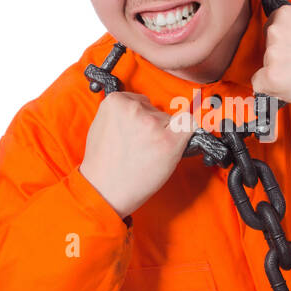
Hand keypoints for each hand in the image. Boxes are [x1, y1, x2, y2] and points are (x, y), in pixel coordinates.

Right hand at [79, 92, 194, 218]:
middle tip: (141, 146)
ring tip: (147, 154)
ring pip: (170, 120)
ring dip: (164, 135)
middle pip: (156, 109)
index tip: (139, 129)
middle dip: (152, 126)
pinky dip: (187, 133)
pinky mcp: (169, 141)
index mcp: (115, 102)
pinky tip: (175, 144)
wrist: (105, 191)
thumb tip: (140, 108)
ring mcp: (153, 124)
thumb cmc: (102, 164)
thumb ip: (120, 114)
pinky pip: (189, 127)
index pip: (140, 100)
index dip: (141, 117)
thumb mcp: (101, 126)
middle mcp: (135, 109)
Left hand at [250, 4, 290, 108]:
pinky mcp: (270, 76)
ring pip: (265, 67)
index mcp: (285, 14)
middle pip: (267, 48)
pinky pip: (260, 85)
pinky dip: (271, 89)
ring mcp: (272, 54)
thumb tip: (288, 37)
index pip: (272, 28)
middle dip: (280, 57)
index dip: (283, 43)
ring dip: (277, 73)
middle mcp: (274, 31)